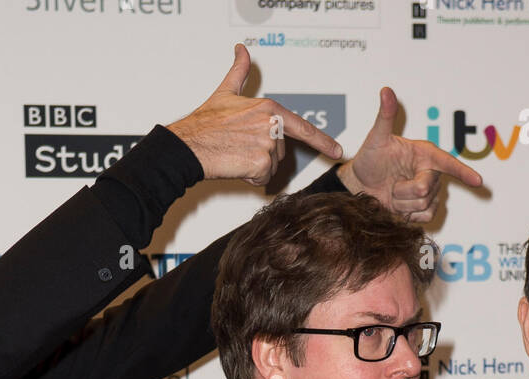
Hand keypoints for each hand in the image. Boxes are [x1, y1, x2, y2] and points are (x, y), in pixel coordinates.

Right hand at [169, 46, 343, 185]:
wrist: (190, 145)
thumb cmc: (206, 122)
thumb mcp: (226, 92)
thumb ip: (239, 71)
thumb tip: (241, 49)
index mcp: (270, 108)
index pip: (302, 127)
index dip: (322, 141)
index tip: (338, 151)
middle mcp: (272, 124)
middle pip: (280, 152)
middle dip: (263, 155)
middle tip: (239, 146)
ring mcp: (268, 145)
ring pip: (272, 167)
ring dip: (255, 167)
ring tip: (235, 154)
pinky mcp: (261, 163)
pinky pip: (263, 179)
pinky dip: (249, 177)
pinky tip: (235, 164)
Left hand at [339, 87, 481, 221]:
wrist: (361, 186)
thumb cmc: (369, 159)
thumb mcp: (376, 138)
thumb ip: (385, 116)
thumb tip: (386, 91)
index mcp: (425, 154)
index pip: (448, 163)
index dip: (463, 172)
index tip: (478, 181)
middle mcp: (431, 172)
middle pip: (426, 189)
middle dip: (403, 190)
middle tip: (391, 183)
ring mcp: (429, 192)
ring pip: (423, 205)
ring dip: (402, 203)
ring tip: (392, 193)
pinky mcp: (425, 210)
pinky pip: (424, 217)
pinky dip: (408, 215)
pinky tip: (398, 206)